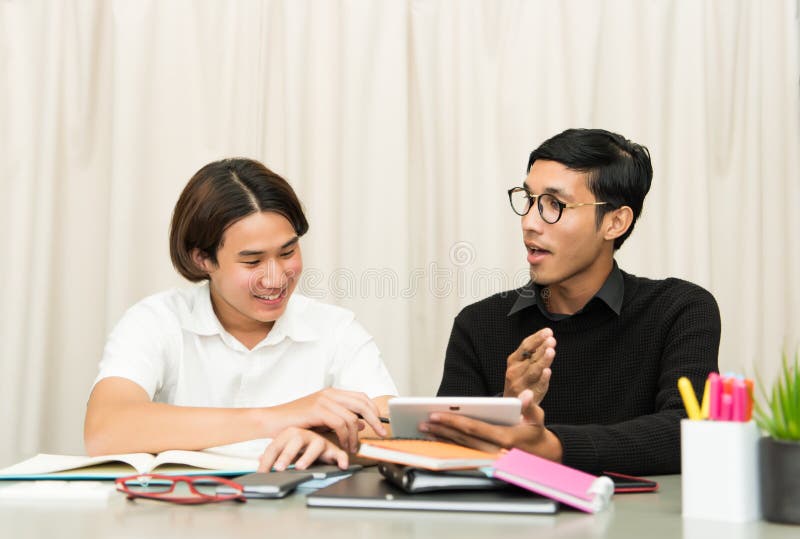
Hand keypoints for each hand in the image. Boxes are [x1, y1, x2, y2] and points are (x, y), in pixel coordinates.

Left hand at [258, 427, 348, 471]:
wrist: (318, 429)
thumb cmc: (298, 444)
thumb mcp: (283, 446)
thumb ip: (271, 453)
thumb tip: (257, 460)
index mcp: (289, 434)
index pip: (276, 446)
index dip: (268, 459)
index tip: (262, 472)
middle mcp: (305, 435)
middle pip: (295, 441)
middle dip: (286, 455)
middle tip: (278, 468)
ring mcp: (319, 441)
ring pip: (316, 445)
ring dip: (308, 456)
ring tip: (300, 467)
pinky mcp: (332, 450)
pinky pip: (339, 453)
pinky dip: (341, 458)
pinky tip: (341, 466)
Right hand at [275, 388, 386, 452]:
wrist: (272, 420)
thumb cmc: (295, 421)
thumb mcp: (323, 420)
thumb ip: (342, 420)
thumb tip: (362, 424)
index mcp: (333, 393)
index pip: (361, 397)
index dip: (374, 410)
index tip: (382, 424)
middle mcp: (330, 394)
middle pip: (362, 403)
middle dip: (376, 420)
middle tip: (382, 434)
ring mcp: (324, 400)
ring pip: (352, 416)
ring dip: (356, 435)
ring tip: (353, 448)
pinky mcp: (317, 410)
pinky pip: (340, 423)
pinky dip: (345, 436)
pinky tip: (343, 445)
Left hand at [420, 389, 562, 461]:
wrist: (544, 456)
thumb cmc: (536, 433)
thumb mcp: (537, 418)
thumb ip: (530, 406)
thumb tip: (527, 394)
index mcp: (505, 438)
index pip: (473, 428)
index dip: (452, 421)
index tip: (435, 415)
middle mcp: (494, 451)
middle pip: (462, 439)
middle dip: (441, 430)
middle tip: (423, 422)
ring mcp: (489, 458)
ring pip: (461, 447)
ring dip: (442, 438)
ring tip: (425, 430)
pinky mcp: (486, 461)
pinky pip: (464, 452)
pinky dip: (450, 446)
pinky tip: (437, 439)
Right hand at [503, 328, 555, 403]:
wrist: (511, 405)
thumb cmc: (520, 380)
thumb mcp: (521, 364)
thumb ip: (532, 352)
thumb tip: (547, 336)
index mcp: (513, 360)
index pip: (525, 346)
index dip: (537, 338)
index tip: (548, 332)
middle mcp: (514, 372)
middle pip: (530, 358)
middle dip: (542, 348)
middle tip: (551, 340)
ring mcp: (520, 385)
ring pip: (533, 371)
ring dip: (543, 361)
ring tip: (551, 351)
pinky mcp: (528, 398)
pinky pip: (537, 387)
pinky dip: (542, 379)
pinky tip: (548, 371)